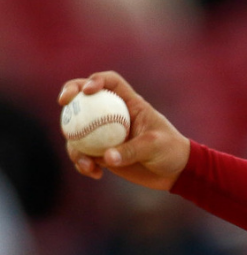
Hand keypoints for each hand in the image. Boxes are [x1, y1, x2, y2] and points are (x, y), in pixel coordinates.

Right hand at [58, 71, 189, 190]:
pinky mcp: (101, 152)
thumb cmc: (171, 151)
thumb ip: (131, 150)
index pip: (110, 82)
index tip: (88, 91)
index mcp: (130, 104)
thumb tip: (106, 157)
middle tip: (63, 104)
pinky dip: (83, 163)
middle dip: (70, 96)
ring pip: (77, 130)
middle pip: (84, 98)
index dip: (96, 80)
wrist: (175, 172)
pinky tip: (95, 174)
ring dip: (74, 145)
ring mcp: (105, 133)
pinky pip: (82, 154)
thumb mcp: (155, 146)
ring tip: (86, 163)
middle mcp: (114, 115)